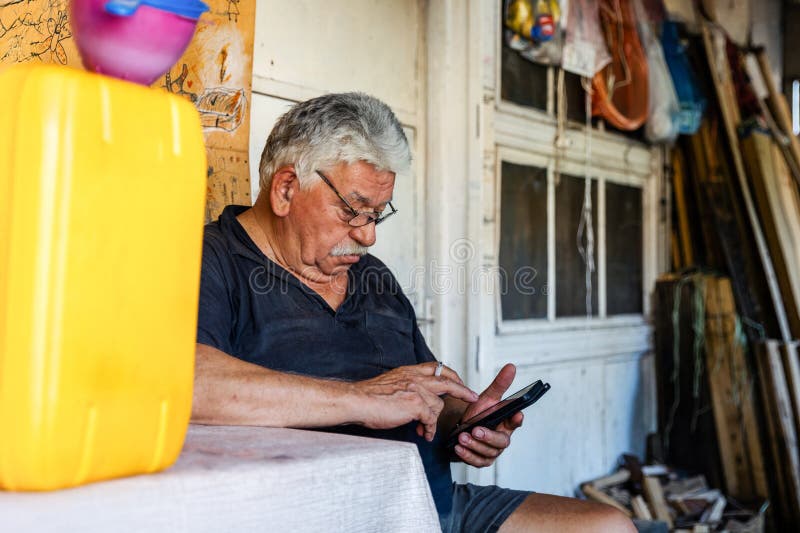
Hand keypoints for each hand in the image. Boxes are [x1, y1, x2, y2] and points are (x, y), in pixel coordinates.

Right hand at [354, 362, 477, 441]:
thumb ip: (406, 388)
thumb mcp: (391, 384)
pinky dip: (429, 429)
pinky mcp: (416, 404)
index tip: (457, 380)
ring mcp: (417, 390)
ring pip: (438, 405)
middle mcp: (415, 377)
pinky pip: (431, 419)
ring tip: (425, 429)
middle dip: (462, 389)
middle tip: (471, 396)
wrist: (357, 401)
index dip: (450, 375)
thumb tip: (415, 402)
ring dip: (434, 420)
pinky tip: (425, 434)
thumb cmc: (368, 397)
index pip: (435, 367)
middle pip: (447, 380)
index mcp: (408, 371)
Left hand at [453, 363, 522, 466]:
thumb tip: (511, 366)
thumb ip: (499, 385)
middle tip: (476, 430)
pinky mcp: (481, 460)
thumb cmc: (478, 414)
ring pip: (487, 452)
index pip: (515, 422)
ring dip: (474, 445)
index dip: (516, 420)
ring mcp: (492, 451)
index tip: (516, 415)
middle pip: (501, 441)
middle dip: (488, 436)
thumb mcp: (487, 399)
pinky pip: (476, 461)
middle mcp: (501, 438)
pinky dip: (467, 455)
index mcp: (506, 423)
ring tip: (462, 437)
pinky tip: (459, 448)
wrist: (460, 429)